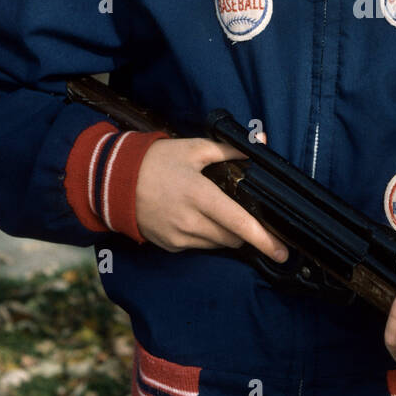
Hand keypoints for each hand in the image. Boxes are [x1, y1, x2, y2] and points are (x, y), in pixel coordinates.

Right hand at [135, 133, 288, 260]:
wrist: (113, 181)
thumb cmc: (156, 161)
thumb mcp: (194, 148)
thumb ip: (230, 150)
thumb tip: (259, 144)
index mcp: (200, 196)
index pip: (239, 223)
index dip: (264, 239)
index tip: (282, 251)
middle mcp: (190, 221)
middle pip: (233, 237)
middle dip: (245, 229)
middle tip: (243, 212)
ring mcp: (179, 237)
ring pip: (218, 243)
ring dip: (225, 232)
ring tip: (214, 209)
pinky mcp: (170, 245)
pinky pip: (200, 245)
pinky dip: (206, 235)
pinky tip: (195, 216)